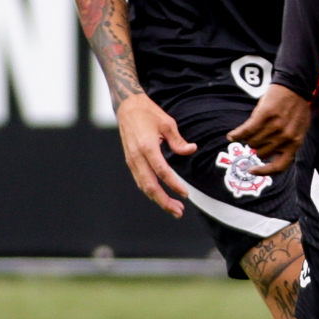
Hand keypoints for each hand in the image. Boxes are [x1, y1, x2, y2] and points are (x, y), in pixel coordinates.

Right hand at [115, 93, 196, 217]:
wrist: (127, 107)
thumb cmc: (148, 113)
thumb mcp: (167, 123)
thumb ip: (178, 141)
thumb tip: (191, 150)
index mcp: (147, 147)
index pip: (162, 172)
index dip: (174, 185)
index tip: (185, 194)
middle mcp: (136, 156)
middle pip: (149, 186)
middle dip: (164, 201)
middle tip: (178, 211)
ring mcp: (131, 160)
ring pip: (143, 186)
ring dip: (157, 199)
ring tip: (172, 208)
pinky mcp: (130, 161)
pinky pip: (140, 180)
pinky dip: (150, 191)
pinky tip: (160, 196)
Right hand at [228, 84, 310, 174]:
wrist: (295, 85)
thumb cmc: (297, 107)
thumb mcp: (299, 129)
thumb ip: (288, 142)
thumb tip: (275, 155)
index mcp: (295, 143)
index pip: (279, 166)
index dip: (264, 171)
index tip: (252, 170)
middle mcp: (285, 137)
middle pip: (261, 152)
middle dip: (257, 146)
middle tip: (258, 136)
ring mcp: (275, 127)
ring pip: (253, 142)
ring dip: (249, 138)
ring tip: (252, 129)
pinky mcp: (264, 116)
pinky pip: (246, 131)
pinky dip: (236, 135)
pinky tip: (231, 136)